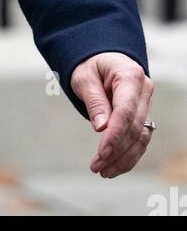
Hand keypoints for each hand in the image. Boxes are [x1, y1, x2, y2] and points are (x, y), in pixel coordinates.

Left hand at [70, 52, 153, 177]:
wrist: (101, 59)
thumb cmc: (90, 65)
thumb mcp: (84, 78)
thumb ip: (94, 101)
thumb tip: (101, 128)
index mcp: (130, 75)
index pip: (126, 111)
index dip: (115, 135)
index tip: (102, 153)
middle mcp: (144, 90)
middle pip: (135, 127)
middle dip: (116, 151)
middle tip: (96, 167)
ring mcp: (146, 103)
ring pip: (141, 138)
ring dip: (123, 158)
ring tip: (103, 171)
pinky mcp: (144, 115)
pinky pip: (140, 139)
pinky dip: (128, 155)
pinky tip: (114, 167)